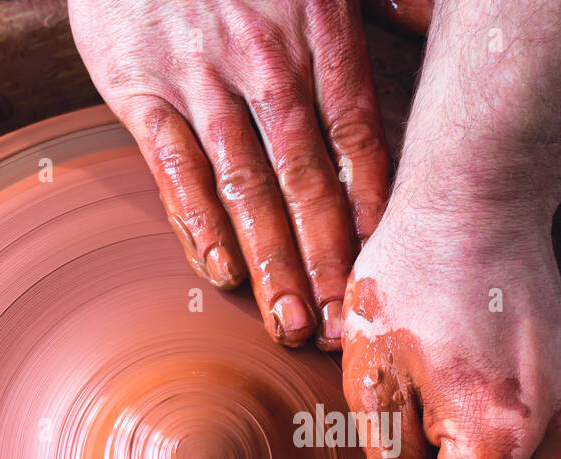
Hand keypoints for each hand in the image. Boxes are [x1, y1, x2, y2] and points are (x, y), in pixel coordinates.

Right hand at [69, 0, 390, 349]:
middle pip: (305, 178)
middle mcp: (262, 57)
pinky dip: (196, 224)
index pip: (358, 135)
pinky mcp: (137, 86)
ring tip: (291, 323)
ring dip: (270, 261)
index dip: (374, 207)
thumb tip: (422, 21)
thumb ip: (374, 2)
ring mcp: (197, 75)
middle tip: (345, 324)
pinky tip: (220, 274)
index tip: (391, 265)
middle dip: (328, 258)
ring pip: (243, 185)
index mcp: (318, 28)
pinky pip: (172, 168)